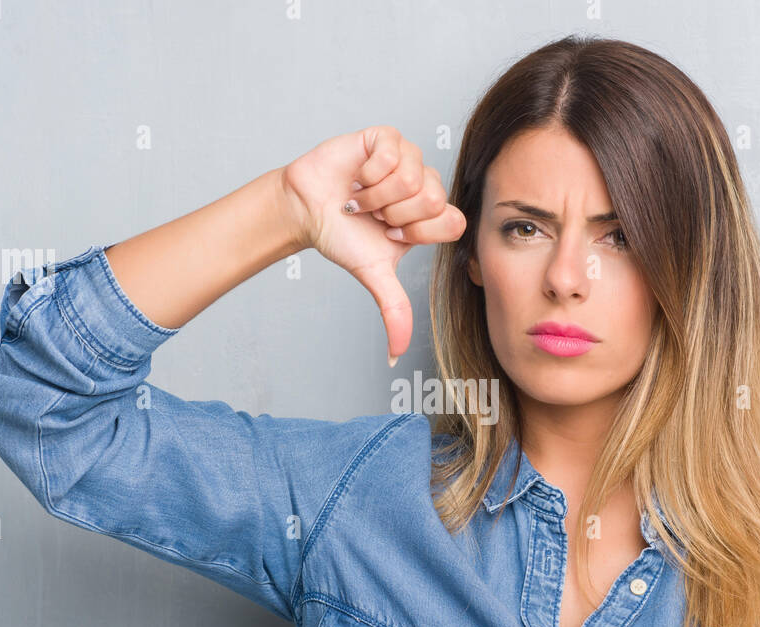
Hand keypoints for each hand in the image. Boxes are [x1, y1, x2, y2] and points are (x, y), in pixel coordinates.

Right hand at [279, 125, 466, 362]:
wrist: (307, 210)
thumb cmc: (343, 237)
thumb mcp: (375, 275)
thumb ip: (394, 311)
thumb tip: (396, 355)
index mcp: (432, 215)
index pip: (452, 222)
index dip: (418, 232)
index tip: (391, 234)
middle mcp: (425, 184)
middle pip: (434, 199)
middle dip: (394, 214)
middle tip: (374, 216)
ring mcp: (408, 158)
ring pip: (413, 177)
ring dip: (377, 195)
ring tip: (361, 198)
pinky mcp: (386, 138)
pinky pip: (392, 153)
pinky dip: (368, 173)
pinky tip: (357, 177)